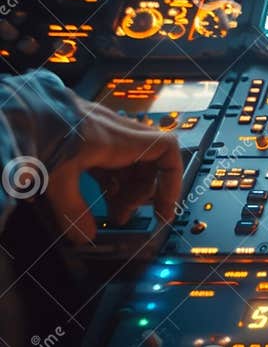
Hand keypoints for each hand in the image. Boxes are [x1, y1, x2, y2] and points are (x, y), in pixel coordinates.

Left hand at [48, 95, 182, 243]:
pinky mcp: (87, 133)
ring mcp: (103, 131)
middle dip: (142, 192)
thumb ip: (73, 211)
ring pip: (130, 161)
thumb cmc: (40, 133)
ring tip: (110, 211)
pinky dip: (111, 177)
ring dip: (125, 187)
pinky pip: (112, 157)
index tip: (162, 208)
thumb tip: (85, 237)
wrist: (16, 109)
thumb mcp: (56, 179)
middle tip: (123, 217)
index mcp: (120, 139)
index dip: (171, 181)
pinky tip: (96, 193)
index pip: (167, 151)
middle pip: (148, 162)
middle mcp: (117, 132)